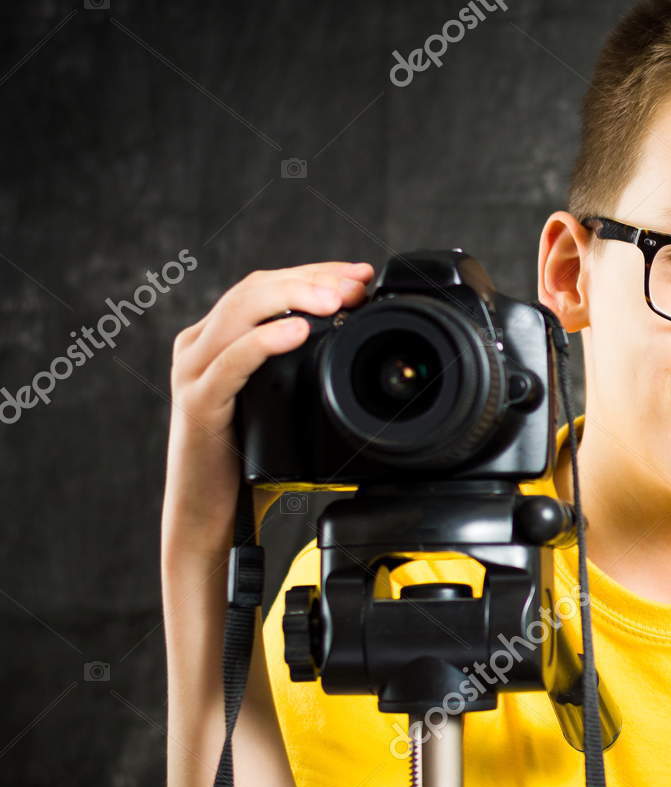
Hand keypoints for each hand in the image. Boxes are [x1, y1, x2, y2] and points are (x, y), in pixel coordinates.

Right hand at [162, 262, 372, 547]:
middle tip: (355, 283)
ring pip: (241, 311)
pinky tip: (298, 331)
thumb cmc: (246, 460)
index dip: (315, 272)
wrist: (208, 514)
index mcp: (217, 339)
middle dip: (311, 279)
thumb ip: (296, 368)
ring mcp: (194, 371)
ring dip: (294, 298)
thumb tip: (353, 340)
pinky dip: (266, 340)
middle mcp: (199, 346)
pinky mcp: (197, 402)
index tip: (360, 273)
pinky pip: (231, 361)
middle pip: (255, 288)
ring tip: (335, 299)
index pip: (267, 285)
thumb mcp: (277, 402)